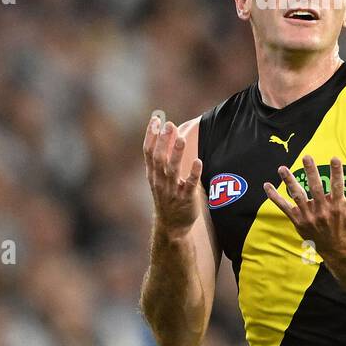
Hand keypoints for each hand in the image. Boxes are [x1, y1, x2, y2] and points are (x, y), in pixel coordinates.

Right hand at [143, 113, 203, 236]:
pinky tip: (198, 161)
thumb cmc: (167, 196)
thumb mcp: (159, 178)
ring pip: (172, 170)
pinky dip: (193, 173)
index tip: (155, 119)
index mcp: (152, 174)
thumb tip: (165, 132)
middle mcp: (159, 181)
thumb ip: (161, 158)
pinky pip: (189, 185)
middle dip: (163, 141)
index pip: (148, 152)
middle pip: (159, 158)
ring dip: (177, 154)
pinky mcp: (186, 199)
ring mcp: (172, 190)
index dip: (151, 135)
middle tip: (169, 125)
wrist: (171, 226)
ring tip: (180, 138)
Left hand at [263, 154, 345, 260]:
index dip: (336, 172)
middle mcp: (322, 210)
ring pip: (297, 195)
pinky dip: (274, 197)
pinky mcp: (297, 220)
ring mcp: (308, 215)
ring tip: (282, 168)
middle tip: (306, 157)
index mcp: (337, 206)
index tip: (334, 158)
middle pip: (315, 187)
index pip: (337, 186)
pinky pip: (284, 207)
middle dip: (311, 172)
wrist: (337, 249)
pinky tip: (266, 185)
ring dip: (289, 181)